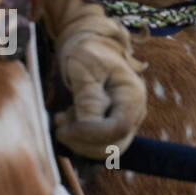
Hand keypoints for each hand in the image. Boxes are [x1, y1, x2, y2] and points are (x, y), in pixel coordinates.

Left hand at [41, 0, 146, 157]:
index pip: (117, 129)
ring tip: (63, 117)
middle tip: (61, 122)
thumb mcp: (86, 70)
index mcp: (132, 95)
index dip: (89, 134)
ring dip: (79, 141)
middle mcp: (134, 112)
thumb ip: (88, 97)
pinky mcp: (112, 125)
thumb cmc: (88, 53)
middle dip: (82, 142)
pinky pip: (99, 144)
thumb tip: (88, 125)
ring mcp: (125, 120)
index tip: (63, 125)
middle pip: (113, 145)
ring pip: (106, 150)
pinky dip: (80, 140)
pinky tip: (69, 120)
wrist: (89, 45)